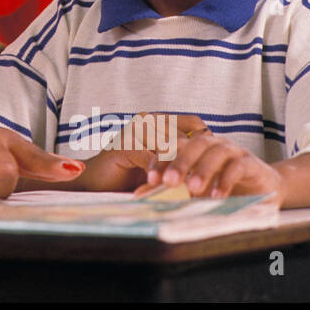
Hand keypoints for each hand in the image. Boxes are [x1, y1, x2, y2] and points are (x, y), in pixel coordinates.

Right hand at [70, 112, 206, 191]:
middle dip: (200, 156)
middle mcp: (148, 120)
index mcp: (158, 120)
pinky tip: (173, 188)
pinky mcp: (126, 145)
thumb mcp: (159, 164)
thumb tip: (211, 166)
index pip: (195, 124)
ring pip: (174, 147)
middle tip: (213, 177)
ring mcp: (136, 130)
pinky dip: (165, 175)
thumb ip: (179, 159)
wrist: (93, 181)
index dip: (208, 142)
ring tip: (197, 186)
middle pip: (188, 133)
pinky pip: (154, 159)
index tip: (217, 164)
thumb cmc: (126, 174)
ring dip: (185, 168)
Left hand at [138, 121, 282, 200]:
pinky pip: (238, 167)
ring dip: (202, 169)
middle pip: (193, 145)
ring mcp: (233, 151)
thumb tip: (140, 193)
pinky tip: (217, 195)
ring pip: (215, 152)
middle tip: (167, 181)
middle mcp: (212, 144)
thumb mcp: (192, 190)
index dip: (161, 160)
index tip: (150, 178)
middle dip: (179, 162)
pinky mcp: (252, 163)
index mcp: (194, 146)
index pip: (174, 146)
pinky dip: (226, 180)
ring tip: (192, 189)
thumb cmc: (221, 187)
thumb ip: (168, 188)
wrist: (262, 190)